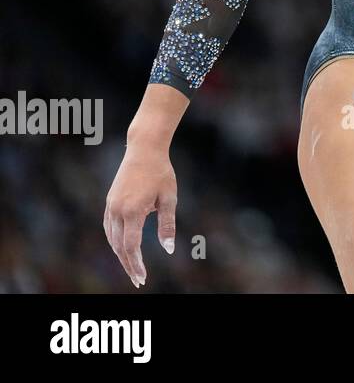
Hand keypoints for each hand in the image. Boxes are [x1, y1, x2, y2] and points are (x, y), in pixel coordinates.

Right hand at [104, 141, 178, 287]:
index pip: (131, 246)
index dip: (136, 264)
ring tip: (132, 267)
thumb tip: (168, 249)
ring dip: (120, 255)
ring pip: (111, 238)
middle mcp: (117, 210)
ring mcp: (110, 206)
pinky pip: (109, 227)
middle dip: (128, 265)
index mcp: (133, 211)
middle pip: (119, 246)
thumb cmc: (161, 172)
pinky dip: (115, 241)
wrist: (144, 150)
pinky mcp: (109, 202)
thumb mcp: (169, 198)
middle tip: (138, 280)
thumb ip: (167, 224)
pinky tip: (122, 248)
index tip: (142, 278)